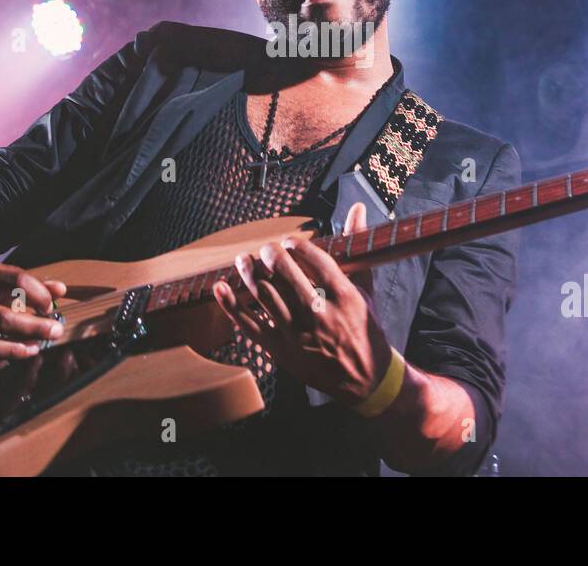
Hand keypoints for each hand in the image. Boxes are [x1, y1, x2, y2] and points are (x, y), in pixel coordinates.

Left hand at [211, 202, 391, 404]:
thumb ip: (356, 248)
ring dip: (249, 272)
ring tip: (244, 260)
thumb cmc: (365, 329)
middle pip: (286, 275)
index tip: (290, 241)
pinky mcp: (280, 350)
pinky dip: (231, 306)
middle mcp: (319, 315)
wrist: (365, 379)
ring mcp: (297, 334)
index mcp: (344, 297)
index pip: (317, 261)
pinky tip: (220, 288)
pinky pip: (249, 325)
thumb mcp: (366, 289)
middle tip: (268, 249)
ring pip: (265, 296)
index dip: (299, 246)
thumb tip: (358, 209)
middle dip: (271, 255)